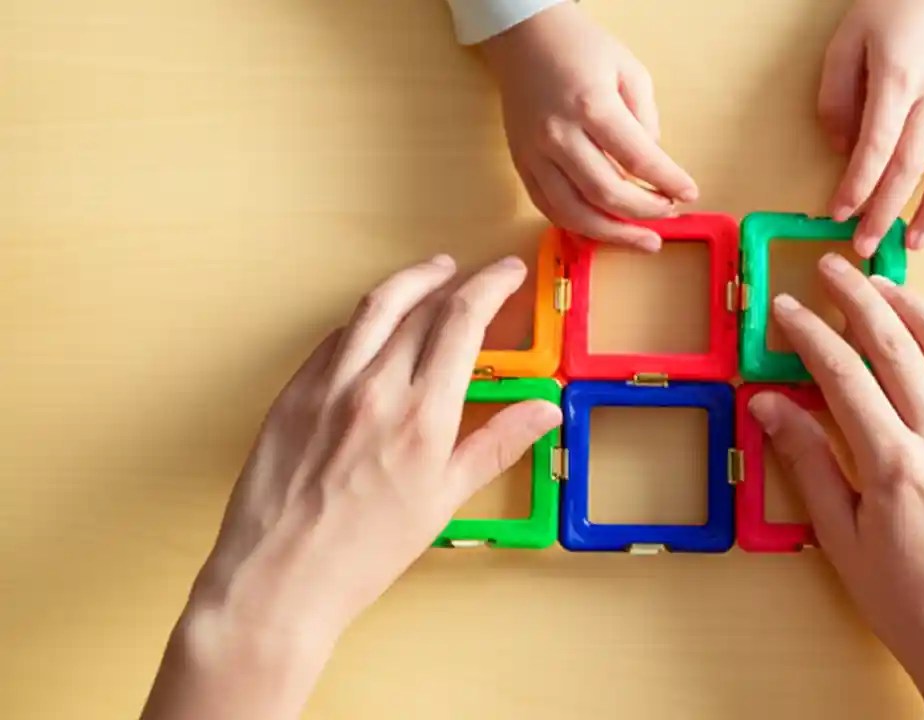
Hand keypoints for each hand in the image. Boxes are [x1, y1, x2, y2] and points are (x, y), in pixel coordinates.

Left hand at [142, 256, 561, 719]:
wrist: (279, 578)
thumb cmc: (366, 552)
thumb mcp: (444, 500)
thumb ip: (496, 444)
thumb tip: (546, 410)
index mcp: (423, 415)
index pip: (463, 321)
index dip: (491, 286)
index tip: (508, 273)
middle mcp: (376, 386)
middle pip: (422, 305)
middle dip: (457, 279)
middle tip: (478, 273)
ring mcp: (328, 385)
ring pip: (373, 307)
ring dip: (408, 281)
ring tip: (432, 273)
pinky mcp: (293, 393)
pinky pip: (335, 339)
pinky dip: (364, 320)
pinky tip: (376, 325)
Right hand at [481, 2, 697, 250]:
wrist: (524, 38)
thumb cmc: (581, 48)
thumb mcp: (629, 70)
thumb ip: (646, 121)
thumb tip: (652, 167)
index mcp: (591, 106)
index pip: (637, 159)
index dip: (668, 182)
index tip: (690, 192)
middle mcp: (559, 135)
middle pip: (606, 193)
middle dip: (645, 212)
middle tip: (670, 214)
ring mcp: (535, 154)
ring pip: (574, 213)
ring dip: (614, 234)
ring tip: (645, 240)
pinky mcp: (522, 164)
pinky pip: (548, 209)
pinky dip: (579, 227)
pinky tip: (606, 231)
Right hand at [751, 254, 923, 719]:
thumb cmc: (904, 602)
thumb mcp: (839, 538)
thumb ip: (808, 463)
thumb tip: (769, 405)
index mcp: (895, 466)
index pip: (843, 376)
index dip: (809, 335)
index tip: (786, 309)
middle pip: (896, 350)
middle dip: (858, 300)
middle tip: (829, 270)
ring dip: (916, 310)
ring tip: (884, 284)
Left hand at [819, 0, 923, 255]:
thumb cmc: (886, 14)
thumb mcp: (845, 46)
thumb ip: (837, 101)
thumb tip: (846, 152)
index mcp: (898, 81)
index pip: (877, 148)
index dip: (857, 186)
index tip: (839, 214)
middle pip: (910, 168)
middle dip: (885, 212)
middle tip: (864, 245)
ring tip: (912, 245)